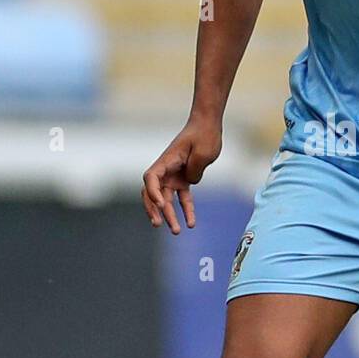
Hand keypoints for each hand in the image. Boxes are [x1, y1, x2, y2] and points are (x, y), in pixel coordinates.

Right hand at [141, 116, 221, 232]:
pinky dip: (185, 210)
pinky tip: (191, 224)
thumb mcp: (204, 153)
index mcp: (167, 160)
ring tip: (176, 231)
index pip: (151, 178)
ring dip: (169, 215)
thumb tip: (189, 183)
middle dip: (155, 210)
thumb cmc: (205, 136)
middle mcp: (166, 169)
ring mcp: (173, 175)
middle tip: (160, 224)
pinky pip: (182, 198)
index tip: (161, 203)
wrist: (207, 126)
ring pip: (166, 199)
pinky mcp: (183, 179)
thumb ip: (194, 171)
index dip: (152, 192)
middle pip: (154, 193)